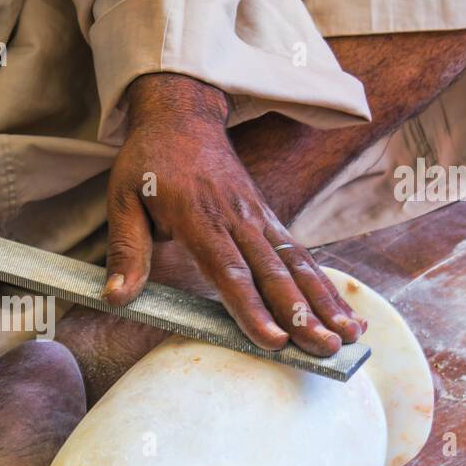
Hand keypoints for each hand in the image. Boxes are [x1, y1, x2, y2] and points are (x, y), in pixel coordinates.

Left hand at [103, 73, 363, 354]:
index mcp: (199, 217)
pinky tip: (345, 313)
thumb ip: (126, 250)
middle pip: (274, 273)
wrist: (182, 115)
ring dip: (325, 302)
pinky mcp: (269, 219)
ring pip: (297, 264)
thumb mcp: (122, 199)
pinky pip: (300, 255)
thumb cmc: (148, 162)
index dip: (251, 307)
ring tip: (350, 337)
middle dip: (302, 315)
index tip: (272, 340)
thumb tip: (116, 298)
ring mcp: (259, 217)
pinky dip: (324, 285)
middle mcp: (238, 218)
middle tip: (325, 351)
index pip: (229, 270)